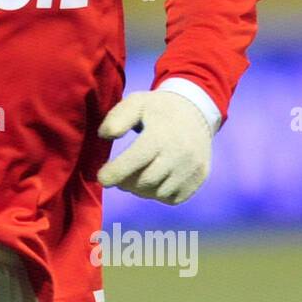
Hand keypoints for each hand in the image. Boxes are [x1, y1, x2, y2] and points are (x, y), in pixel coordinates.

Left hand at [97, 89, 211, 204]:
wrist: (195, 110)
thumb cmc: (157, 109)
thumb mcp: (135, 103)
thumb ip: (117, 118)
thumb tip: (104, 135)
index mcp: (162, 134)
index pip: (136, 158)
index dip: (116, 172)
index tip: (102, 179)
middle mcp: (180, 153)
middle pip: (146, 181)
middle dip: (126, 183)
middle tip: (117, 177)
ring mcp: (193, 167)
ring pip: (158, 193)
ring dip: (141, 190)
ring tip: (134, 177)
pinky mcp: (200, 177)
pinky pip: (173, 198)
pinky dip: (159, 194)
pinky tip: (153, 180)